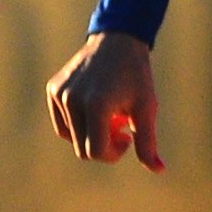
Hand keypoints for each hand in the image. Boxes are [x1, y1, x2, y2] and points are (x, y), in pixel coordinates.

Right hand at [46, 31, 162, 169]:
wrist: (118, 42)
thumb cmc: (137, 77)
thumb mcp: (147, 108)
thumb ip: (148, 141)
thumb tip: (159, 170)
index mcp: (96, 105)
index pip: (96, 152)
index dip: (114, 153)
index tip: (128, 137)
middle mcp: (72, 100)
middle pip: (82, 149)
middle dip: (105, 145)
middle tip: (122, 126)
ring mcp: (59, 94)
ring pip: (70, 138)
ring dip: (91, 134)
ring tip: (110, 115)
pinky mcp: (52, 90)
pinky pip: (62, 123)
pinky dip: (79, 124)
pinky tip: (97, 107)